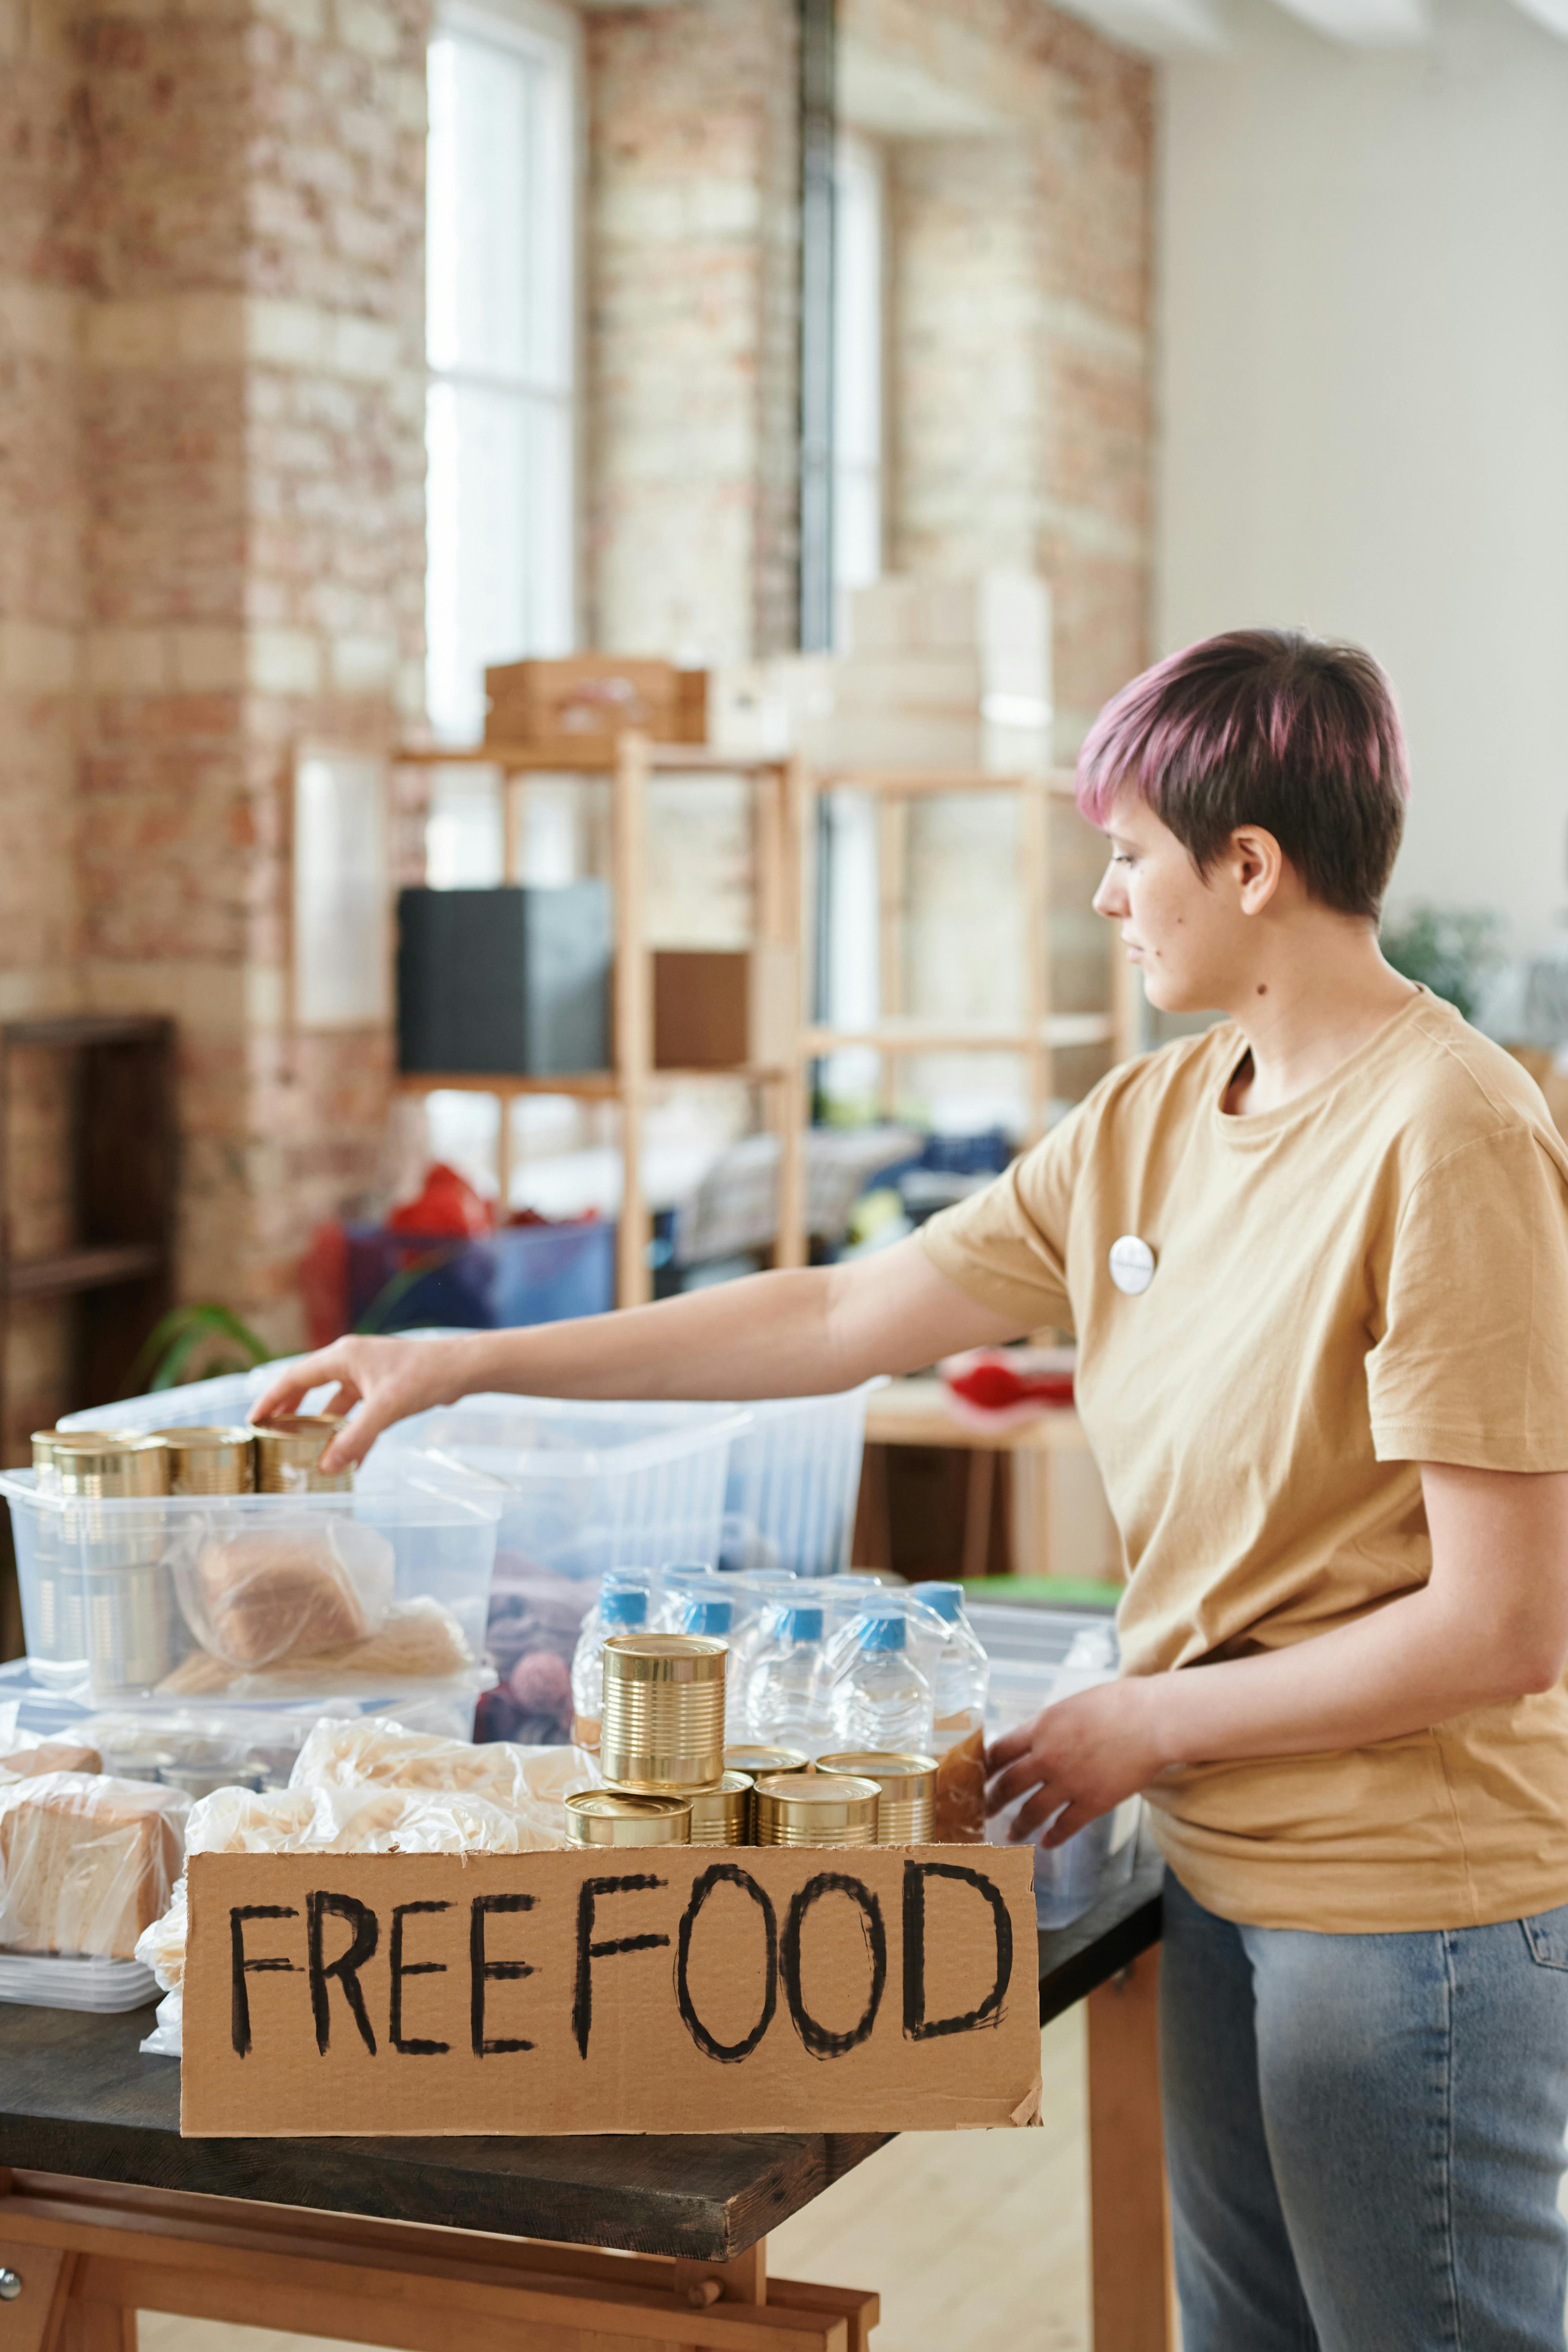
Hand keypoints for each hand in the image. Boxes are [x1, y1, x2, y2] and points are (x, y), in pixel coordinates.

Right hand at [250, 1335, 475, 1469]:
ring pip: (335, 1404)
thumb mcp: (387, 1408)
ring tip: (306, 1452)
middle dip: (291, 1413)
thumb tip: (327, 1467)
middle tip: (271, 1436)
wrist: (463, 1368)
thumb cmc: (425, 1376)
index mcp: (343, 1357)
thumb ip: (356, 1438)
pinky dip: (352, 1434)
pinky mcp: (384, 1389)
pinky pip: (358, 1414)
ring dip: (323, 1428)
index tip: (252, 1420)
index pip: (295, 1378)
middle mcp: (351, 1362)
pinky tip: (351, 1460)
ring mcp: (368, 1376)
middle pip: (310, 1388)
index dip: (271, 1399)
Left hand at [984, 1679, 1162, 1846]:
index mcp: (1040, 1728)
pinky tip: (1047, 1843)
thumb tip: (1038, 1738)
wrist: (1153, 1719)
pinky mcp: (1092, 1802)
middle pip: (1008, 1784)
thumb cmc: (1118, 1703)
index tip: (978, 1776)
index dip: (985, 1767)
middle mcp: (1047, 1757)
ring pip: (1032, 1810)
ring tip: (1010, 1835)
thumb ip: (1050, 1726)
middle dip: (992, 1800)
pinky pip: (1066, 1826)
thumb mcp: (1072, 1706)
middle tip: (984, 1810)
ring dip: (1018, 1825)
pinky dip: (1054, 1837)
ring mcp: (1068, 1783)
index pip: (1000, 1751)